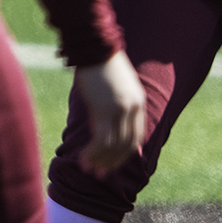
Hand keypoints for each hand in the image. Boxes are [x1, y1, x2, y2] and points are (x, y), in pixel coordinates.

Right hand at [73, 51, 146, 176]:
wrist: (95, 48)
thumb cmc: (101, 66)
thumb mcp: (116, 88)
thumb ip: (117, 106)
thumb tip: (106, 124)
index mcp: (138, 103)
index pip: (136, 137)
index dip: (123, 154)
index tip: (111, 165)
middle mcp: (133, 108)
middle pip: (127, 145)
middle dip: (112, 162)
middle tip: (99, 174)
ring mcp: (120, 110)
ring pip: (114, 145)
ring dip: (100, 160)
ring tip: (87, 169)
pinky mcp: (105, 109)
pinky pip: (102, 139)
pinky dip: (93, 152)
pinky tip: (83, 158)